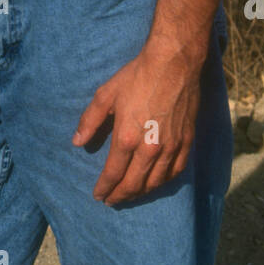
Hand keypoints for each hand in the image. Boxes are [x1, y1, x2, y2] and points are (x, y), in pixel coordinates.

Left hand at [72, 36, 205, 205]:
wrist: (174, 63)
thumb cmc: (137, 76)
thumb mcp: (106, 94)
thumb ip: (90, 120)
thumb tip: (76, 142)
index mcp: (127, 137)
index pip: (113, 173)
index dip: (104, 187)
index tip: (98, 195)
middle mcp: (150, 148)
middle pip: (134, 184)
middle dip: (120, 195)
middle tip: (111, 201)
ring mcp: (171, 147)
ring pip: (155, 182)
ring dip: (140, 193)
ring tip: (130, 195)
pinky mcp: (187, 142)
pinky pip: (175, 172)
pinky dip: (163, 182)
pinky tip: (156, 183)